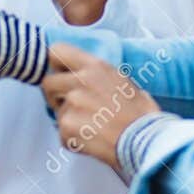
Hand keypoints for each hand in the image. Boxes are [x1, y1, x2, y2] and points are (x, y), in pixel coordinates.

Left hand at [40, 44, 157, 168]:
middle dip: (54, 97)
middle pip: (47, 83)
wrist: (146, 141)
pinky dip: (73, 140)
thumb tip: (86, 77)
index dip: (55, 66)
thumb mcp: (124, 82)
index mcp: (95, 67)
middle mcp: (81, 81)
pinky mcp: (67, 126)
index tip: (60, 76)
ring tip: (92, 128)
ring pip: (56, 112)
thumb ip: (99, 76)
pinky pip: (62, 134)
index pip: (56, 51)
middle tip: (71, 108)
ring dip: (68, 120)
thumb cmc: (142, 115)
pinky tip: (93, 141)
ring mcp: (72, 103)